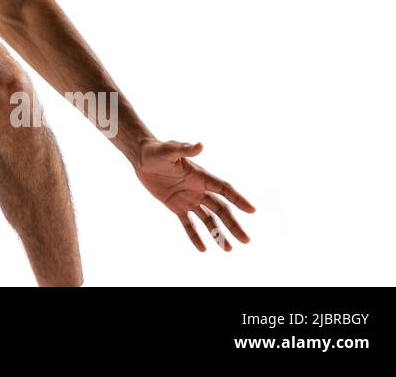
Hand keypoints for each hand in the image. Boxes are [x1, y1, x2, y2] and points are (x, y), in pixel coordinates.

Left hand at [133, 139, 255, 251]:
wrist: (142, 158)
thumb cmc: (157, 151)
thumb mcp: (169, 150)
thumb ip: (184, 149)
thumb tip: (200, 145)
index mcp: (201, 177)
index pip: (224, 189)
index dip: (238, 199)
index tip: (252, 210)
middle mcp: (199, 190)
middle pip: (221, 210)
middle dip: (233, 225)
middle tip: (246, 240)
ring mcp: (189, 199)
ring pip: (208, 220)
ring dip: (218, 234)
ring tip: (228, 250)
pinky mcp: (176, 206)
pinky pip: (188, 224)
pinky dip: (195, 236)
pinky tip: (203, 249)